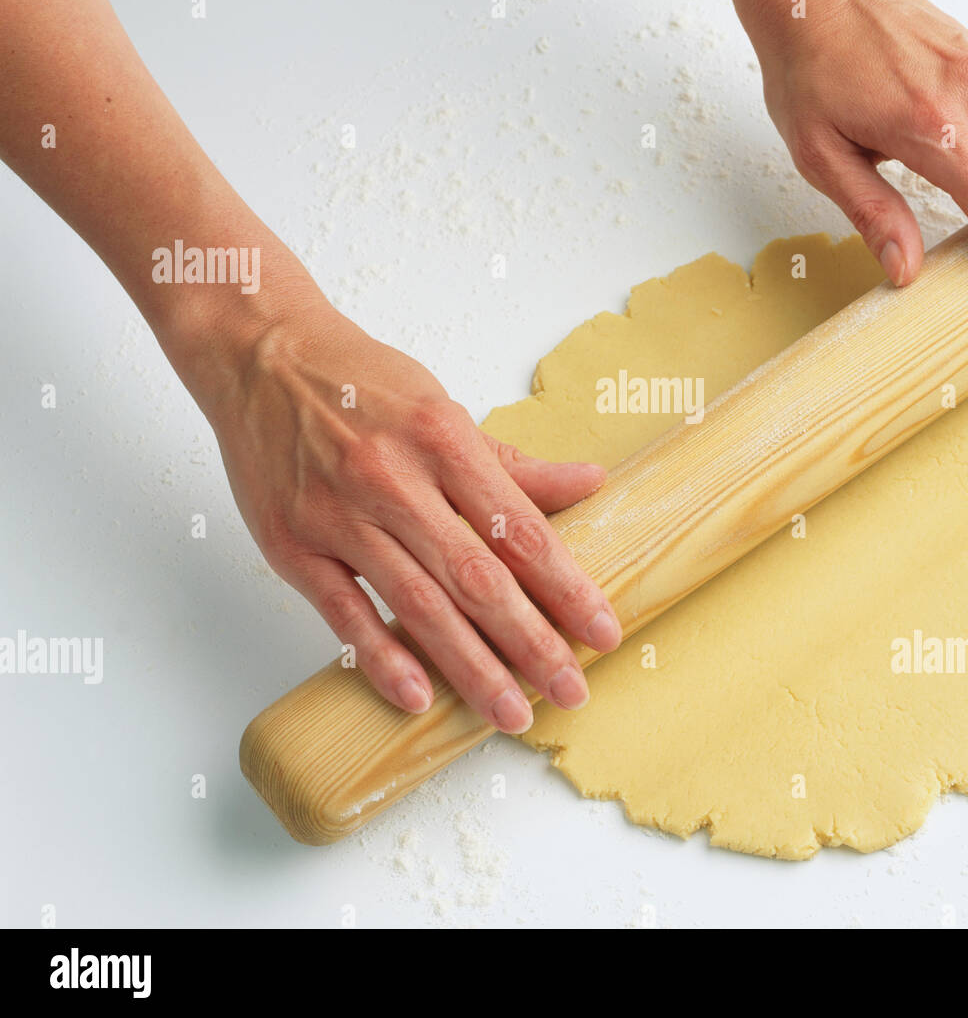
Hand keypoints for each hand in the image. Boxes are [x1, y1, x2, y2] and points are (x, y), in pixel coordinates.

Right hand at [201, 304, 621, 730]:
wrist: (263, 357)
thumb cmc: (362, 383)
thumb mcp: (444, 408)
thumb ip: (514, 462)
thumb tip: (590, 482)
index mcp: (443, 440)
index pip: (519, 529)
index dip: (566, 586)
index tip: (602, 632)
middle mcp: (394, 480)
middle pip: (476, 576)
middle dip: (530, 641)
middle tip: (570, 691)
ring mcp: (339, 515)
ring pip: (417, 604)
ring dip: (469, 665)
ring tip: (510, 712)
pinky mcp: (293, 544)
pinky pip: (343, 611)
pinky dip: (380, 656)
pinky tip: (418, 696)